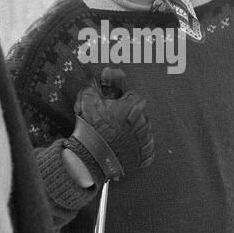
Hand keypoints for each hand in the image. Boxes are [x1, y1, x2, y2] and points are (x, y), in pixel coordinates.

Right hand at [65, 67, 153, 183]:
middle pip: (139, 114)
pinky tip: (124, 149)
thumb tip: (101, 73)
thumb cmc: (90, 128)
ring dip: (134, 132)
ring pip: (143, 131)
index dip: (123, 101)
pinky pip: (146, 149)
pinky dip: (137, 149)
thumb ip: (96, 84)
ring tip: (117, 137)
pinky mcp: (144, 157)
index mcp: (133, 106)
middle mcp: (143, 122)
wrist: (90, 159)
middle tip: (113, 122)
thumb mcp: (88, 100)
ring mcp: (145, 141)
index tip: (114, 106)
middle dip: (129, 116)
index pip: (134, 96)